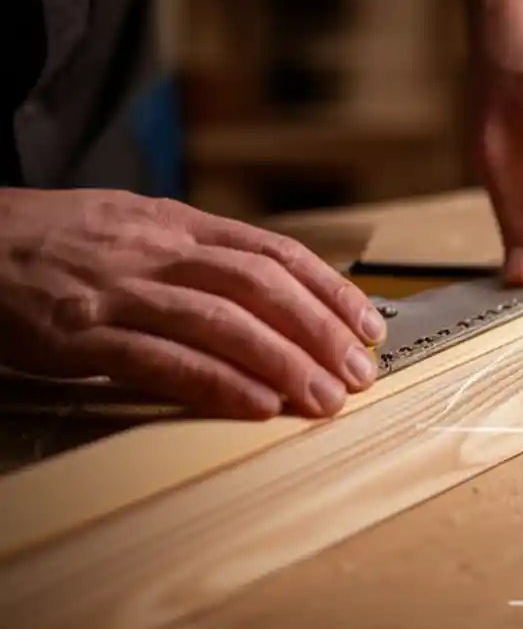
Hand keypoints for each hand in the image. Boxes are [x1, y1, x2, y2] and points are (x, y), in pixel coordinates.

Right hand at [0, 189, 386, 418]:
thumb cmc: (48, 242)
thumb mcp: (130, 226)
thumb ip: (196, 253)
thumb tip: (272, 289)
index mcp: (174, 223)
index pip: (273, 252)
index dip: (329, 290)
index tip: (368, 324)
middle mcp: (154, 251)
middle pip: (260, 286)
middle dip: (320, 330)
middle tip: (360, 371)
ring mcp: (115, 291)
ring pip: (220, 322)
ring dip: (284, 362)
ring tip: (324, 397)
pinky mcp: (76, 334)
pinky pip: (160, 359)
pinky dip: (216, 382)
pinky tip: (256, 405)